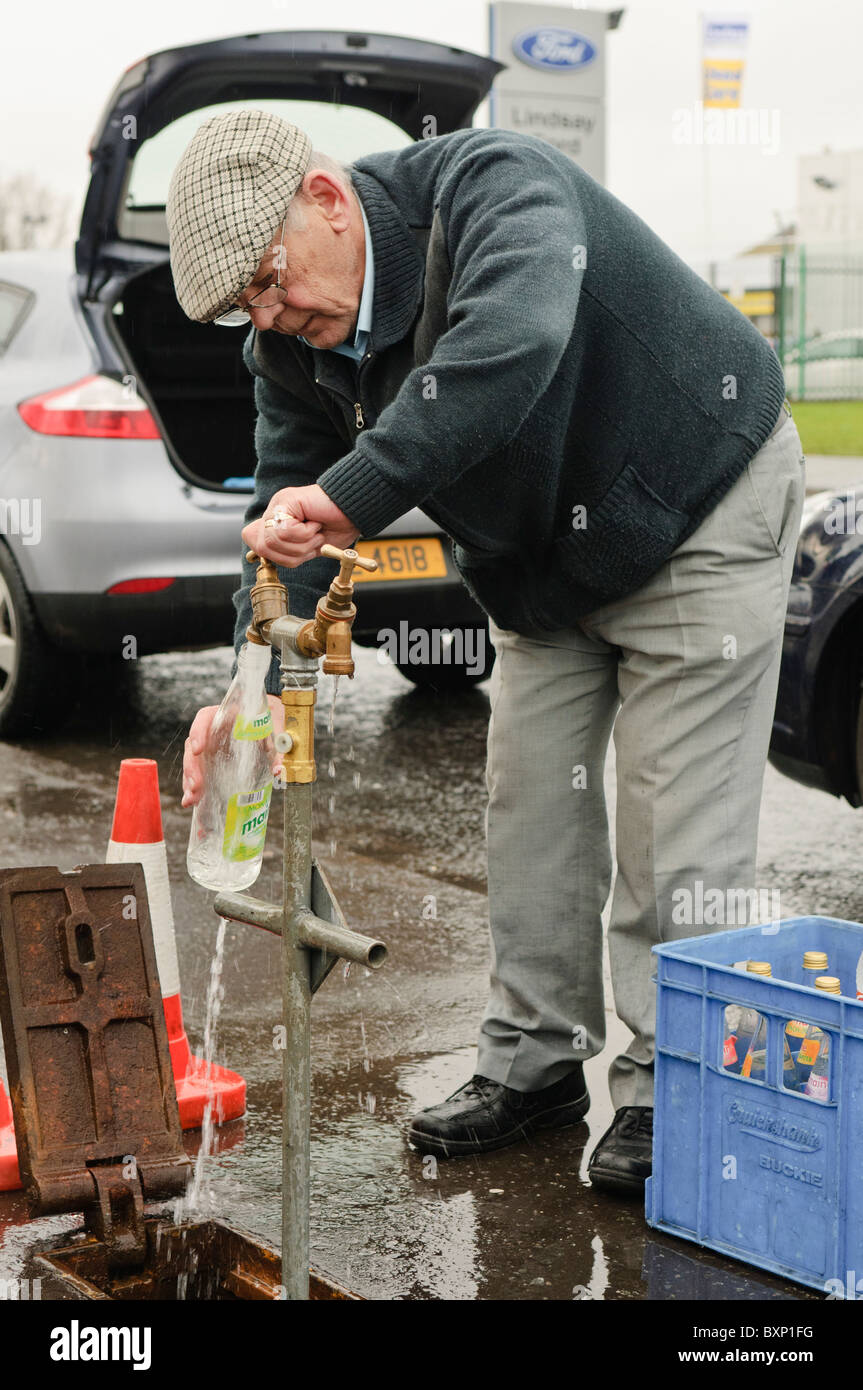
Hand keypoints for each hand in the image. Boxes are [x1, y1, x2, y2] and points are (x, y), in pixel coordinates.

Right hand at [182, 694, 285, 807]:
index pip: (205, 718)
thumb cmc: (269, 719)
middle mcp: (213, 729)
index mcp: (226, 714)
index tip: (198, 749)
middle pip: (194, 745)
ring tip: (192, 799)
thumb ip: (277, 747)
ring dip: (190, 780)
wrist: (271, 718)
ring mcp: (210, 745)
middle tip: (196, 785)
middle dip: (192, 767)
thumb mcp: (276, 728)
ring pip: (193, 761)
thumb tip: (277, 770)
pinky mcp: (212, 759)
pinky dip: (194, 786)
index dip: (198, 732)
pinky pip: (199, 771)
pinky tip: (193, 801)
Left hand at [242, 484, 359, 568]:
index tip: (295, 552)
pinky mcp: (286, 500)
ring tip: (316, 532)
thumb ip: (286, 552)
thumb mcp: (308, 548)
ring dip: (300, 543)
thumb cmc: (337, 526)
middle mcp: (275, 511)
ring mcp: (279, 504)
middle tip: (311, 542)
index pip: (252, 539)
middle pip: (262, 546)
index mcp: (277, 521)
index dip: (272, 553)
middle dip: (290, 553)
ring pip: (274, 540)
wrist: (354, 510)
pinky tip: (315, 523)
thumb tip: (260, 551)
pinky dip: (304, 534)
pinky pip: (285, 530)